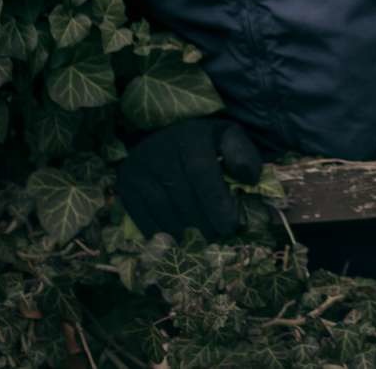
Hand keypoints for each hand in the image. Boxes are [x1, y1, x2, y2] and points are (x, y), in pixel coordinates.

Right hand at [115, 118, 263, 239]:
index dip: (216, 203)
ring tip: (201, 241)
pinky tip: (177, 240)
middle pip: (183, 196)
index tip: (230, 226)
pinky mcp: (125, 184)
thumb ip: (243, 154)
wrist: (161, 135)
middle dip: (203, 222)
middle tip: (218, 238)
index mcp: (190, 137)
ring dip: (184, 231)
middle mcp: (160, 151)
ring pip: (162, 209)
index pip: (202, 174)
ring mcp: (139, 168)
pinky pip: (142, 216)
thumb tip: (249, 179)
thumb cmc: (203, 142)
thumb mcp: (227, 137)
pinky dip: (161, 232)